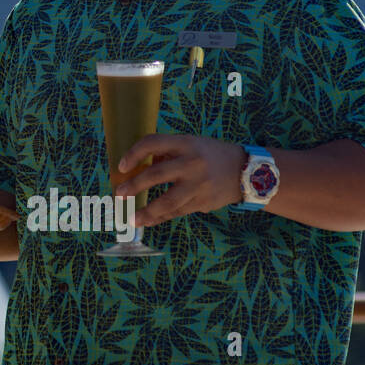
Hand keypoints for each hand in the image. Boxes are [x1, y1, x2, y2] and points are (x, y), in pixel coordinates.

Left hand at [114, 135, 246, 227]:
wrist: (246, 171)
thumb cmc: (210, 155)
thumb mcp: (190, 144)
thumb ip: (167, 152)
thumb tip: (138, 166)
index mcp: (185, 143)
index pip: (152, 143)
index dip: (133, 154)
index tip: (121, 167)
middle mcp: (191, 163)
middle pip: (156, 174)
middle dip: (134, 185)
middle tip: (119, 194)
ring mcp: (199, 185)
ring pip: (168, 201)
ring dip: (146, 211)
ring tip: (131, 219)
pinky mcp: (203, 202)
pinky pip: (177, 212)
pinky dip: (160, 217)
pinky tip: (148, 221)